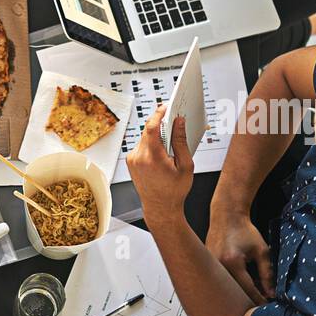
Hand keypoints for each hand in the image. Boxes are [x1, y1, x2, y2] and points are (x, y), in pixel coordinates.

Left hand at [124, 104, 193, 222]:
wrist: (160, 208)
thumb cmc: (174, 191)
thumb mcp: (185, 166)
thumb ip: (181, 141)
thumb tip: (179, 123)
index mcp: (153, 158)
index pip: (152, 127)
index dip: (159, 114)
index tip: (165, 107)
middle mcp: (139, 157)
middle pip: (148, 130)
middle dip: (160, 124)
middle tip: (173, 122)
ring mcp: (132, 159)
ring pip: (144, 137)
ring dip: (156, 136)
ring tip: (169, 145)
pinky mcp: (130, 161)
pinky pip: (141, 145)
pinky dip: (151, 145)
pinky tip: (161, 154)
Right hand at [206, 208, 273, 304]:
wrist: (226, 215)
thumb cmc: (244, 231)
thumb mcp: (261, 251)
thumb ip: (266, 273)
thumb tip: (271, 293)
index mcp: (233, 262)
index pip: (248, 288)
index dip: (259, 299)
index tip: (267, 306)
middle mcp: (218, 265)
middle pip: (234, 292)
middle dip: (247, 300)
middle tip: (259, 304)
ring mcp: (210, 265)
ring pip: (226, 287)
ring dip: (238, 292)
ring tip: (252, 292)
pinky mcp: (207, 264)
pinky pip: (220, 280)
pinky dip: (230, 284)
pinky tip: (240, 282)